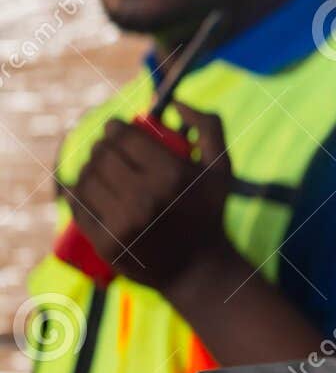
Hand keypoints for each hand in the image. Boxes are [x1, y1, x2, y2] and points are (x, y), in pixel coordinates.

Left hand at [60, 102, 234, 291]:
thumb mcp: (222, 169)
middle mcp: (146, 198)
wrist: (198, 270)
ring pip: (86, 177)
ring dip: (88, 167)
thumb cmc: (208, 213)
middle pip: (103, 154)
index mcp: (172, 175)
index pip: (125, 136)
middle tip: (107, 149)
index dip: (115, 128)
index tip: (116, 129)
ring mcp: (123, 222)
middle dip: (102, 146)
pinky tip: (85, 189)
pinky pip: (77, 205)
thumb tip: (179, 102)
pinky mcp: (105, 242)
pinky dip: (77, 193)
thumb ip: (210, 127)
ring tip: (98, 168)